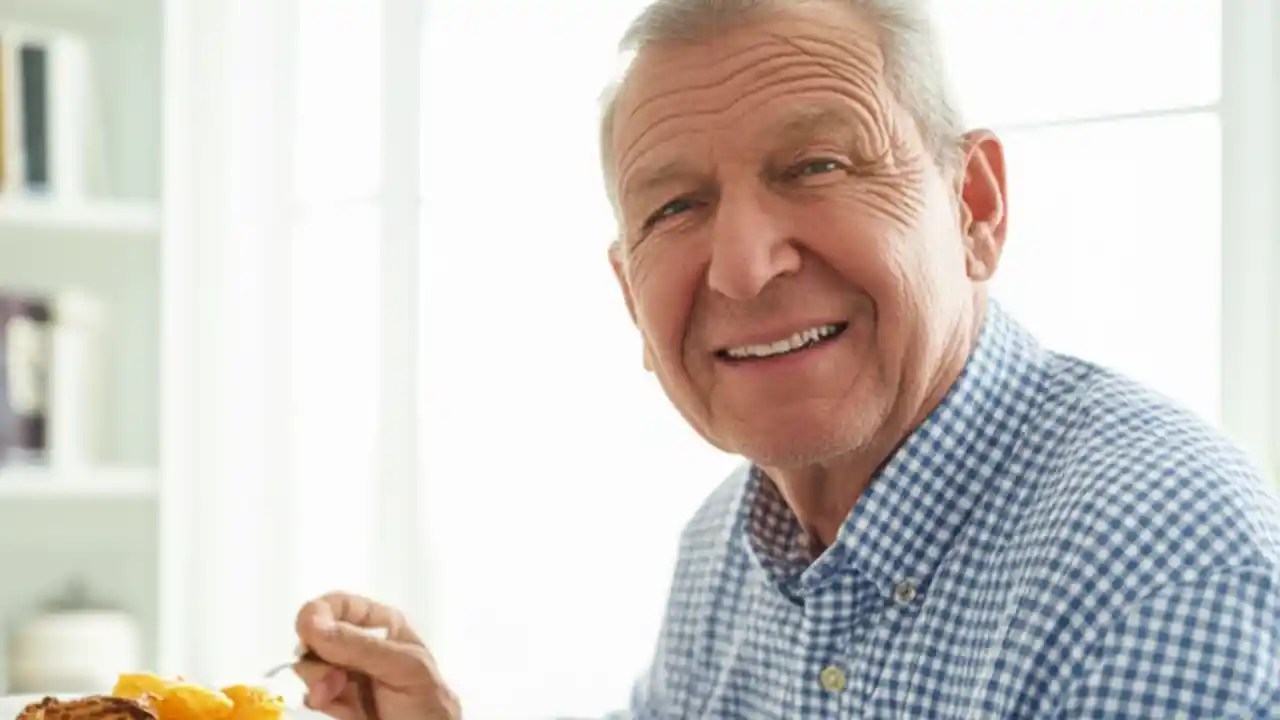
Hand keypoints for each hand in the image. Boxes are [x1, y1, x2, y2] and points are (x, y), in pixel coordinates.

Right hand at [293, 592, 460, 719]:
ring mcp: (347, 674)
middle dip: (318, 656)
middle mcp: (361, 645)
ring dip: (319, 682)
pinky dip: (321, 701)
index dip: (319, 611)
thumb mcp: (403, 667)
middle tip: (336, 678)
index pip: (340, 604)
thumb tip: (313, 624)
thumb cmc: (428, 703)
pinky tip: (342, 710)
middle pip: (316, 636)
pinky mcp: (338, 701)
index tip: (308, 629)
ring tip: (342, 697)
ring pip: (309, 665)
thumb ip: (361, 646)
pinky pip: (312, 693)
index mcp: (383, 625)